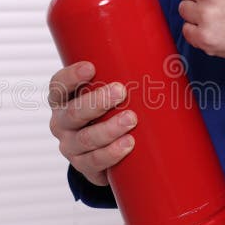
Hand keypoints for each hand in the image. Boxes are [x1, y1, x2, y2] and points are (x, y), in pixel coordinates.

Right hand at [48, 61, 137, 185]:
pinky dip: (112, 153)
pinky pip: (95, 161)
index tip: (91, 67)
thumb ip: (121, 74)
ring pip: (85, 138)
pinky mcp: (83, 165)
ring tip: (131, 119)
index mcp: (62, 99)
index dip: (71, 77)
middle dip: (98, 102)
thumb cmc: (109, 110)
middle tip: (121, 91)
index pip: (58, 85)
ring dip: (108, 129)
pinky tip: (127, 144)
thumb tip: (167, 59)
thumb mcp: (105, 92)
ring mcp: (70, 146)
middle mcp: (61, 122)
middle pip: (73, 112)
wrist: (103, 150)